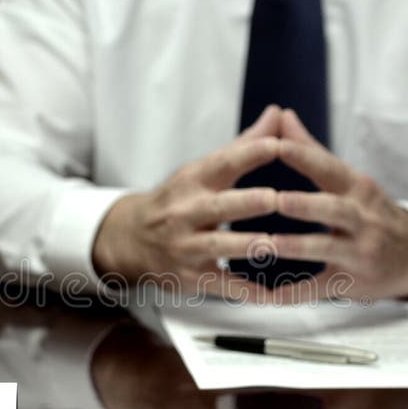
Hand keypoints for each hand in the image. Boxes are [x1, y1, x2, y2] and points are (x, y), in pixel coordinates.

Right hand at [92, 106, 284, 298]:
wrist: (129, 240)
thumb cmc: (177, 201)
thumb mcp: (202, 171)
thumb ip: (244, 146)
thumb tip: (278, 114)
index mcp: (192, 181)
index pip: (222, 163)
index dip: (249, 154)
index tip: (277, 145)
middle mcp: (186, 212)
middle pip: (218, 207)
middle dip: (246, 203)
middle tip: (276, 198)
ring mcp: (186, 247)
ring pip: (219, 248)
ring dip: (248, 246)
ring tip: (275, 245)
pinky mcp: (191, 277)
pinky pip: (223, 286)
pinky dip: (249, 292)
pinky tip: (275, 294)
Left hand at [268, 110, 407, 302]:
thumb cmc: (373, 213)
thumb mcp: (350, 181)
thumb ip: (312, 152)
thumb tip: (282, 116)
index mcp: (358, 189)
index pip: (330, 169)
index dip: (303, 157)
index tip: (275, 144)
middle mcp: (363, 219)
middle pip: (334, 210)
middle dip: (305, 205)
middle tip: (275, 199)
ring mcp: (359, 253)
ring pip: (326, 249)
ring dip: (296, 246)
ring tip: (266, 243)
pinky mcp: (351, 282)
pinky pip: (317, 289)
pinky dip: (291, 292)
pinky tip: (264, 294)